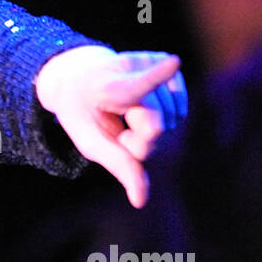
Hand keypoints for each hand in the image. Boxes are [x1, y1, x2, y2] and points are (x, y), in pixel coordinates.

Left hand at [34, 46, 187, 208]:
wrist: (79, 77)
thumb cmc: (84, 113)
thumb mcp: (90, 141)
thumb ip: (119, 165)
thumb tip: (140, 201)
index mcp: (106, 87)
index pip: (134, 87)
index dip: (156, 77)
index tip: (173, 62)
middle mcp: (131, 68)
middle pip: (156, 126)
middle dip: (141, 141)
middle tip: (120, 132)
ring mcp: (151, 60)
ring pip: (174, 119)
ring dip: (154, 130)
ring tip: (129, 115)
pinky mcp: (166, 60)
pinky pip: (181, 109)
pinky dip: (167, 117)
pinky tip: (145, 108)